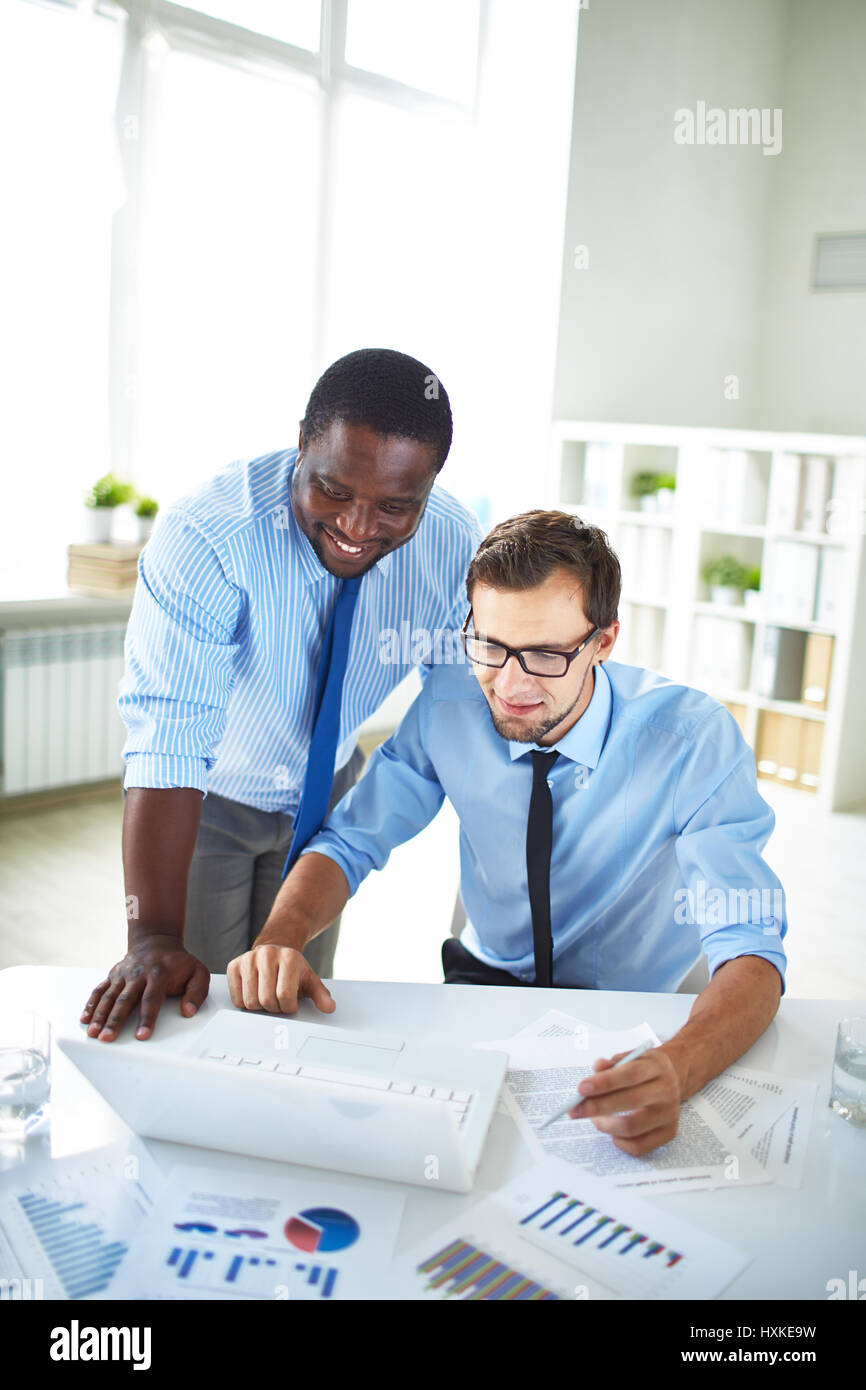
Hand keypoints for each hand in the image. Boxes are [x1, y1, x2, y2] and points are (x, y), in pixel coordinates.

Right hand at [80, 935, 209, 1040]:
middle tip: (108, 1038)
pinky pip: (100, 990)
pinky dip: (91, 1004)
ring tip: (94, 1033)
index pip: (152, 999)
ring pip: (109, 996)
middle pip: (125, 1000)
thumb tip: (188, 1011)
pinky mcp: (113, 975)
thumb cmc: (178, 962)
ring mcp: (123, 974)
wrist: (157, 940)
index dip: (147, 1018)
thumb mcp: (198, 972)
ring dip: (100, 1016)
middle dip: (115, 1020)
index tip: (142, 1035)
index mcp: (159, 974)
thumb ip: (197, 993)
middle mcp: (138, 974)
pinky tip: (85, 1019)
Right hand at [227, 944, 335, 1015]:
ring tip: (267, 997)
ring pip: (250, 1001)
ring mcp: (248, 958)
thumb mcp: (309, 980)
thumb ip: (321, 995)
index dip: (288, 1007)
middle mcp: (267, 954)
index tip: (291, 1004)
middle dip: (274, 1008)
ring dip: (260, 1007)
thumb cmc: (292, 970)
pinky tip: (254, 993)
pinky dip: (245, 1003)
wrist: (274, 951)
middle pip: (267, 1000)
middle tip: (278, 1001)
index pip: (285, 995)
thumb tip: (330, 1007)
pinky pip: (236, 998)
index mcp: (289, 957)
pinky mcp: (233, 966)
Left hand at [568, 1047, 682, 1155]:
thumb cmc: (645, 1069)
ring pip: (633, 1127)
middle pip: (630, 1101)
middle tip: (575, 1110)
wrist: (673, 1079)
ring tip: (595, 1119)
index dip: (604, 1082)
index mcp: (656, 1067)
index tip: (581, 1089)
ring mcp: (669, 1114)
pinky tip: (612, 1131)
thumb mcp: (631, 1057)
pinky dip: (620, 1141)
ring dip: (606, 1125)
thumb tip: (597, 1068)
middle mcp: (666, 1091)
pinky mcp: (668, 1133)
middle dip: (598, 1106)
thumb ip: (612, 1062)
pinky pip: (639, 1146)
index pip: (629, 1074)